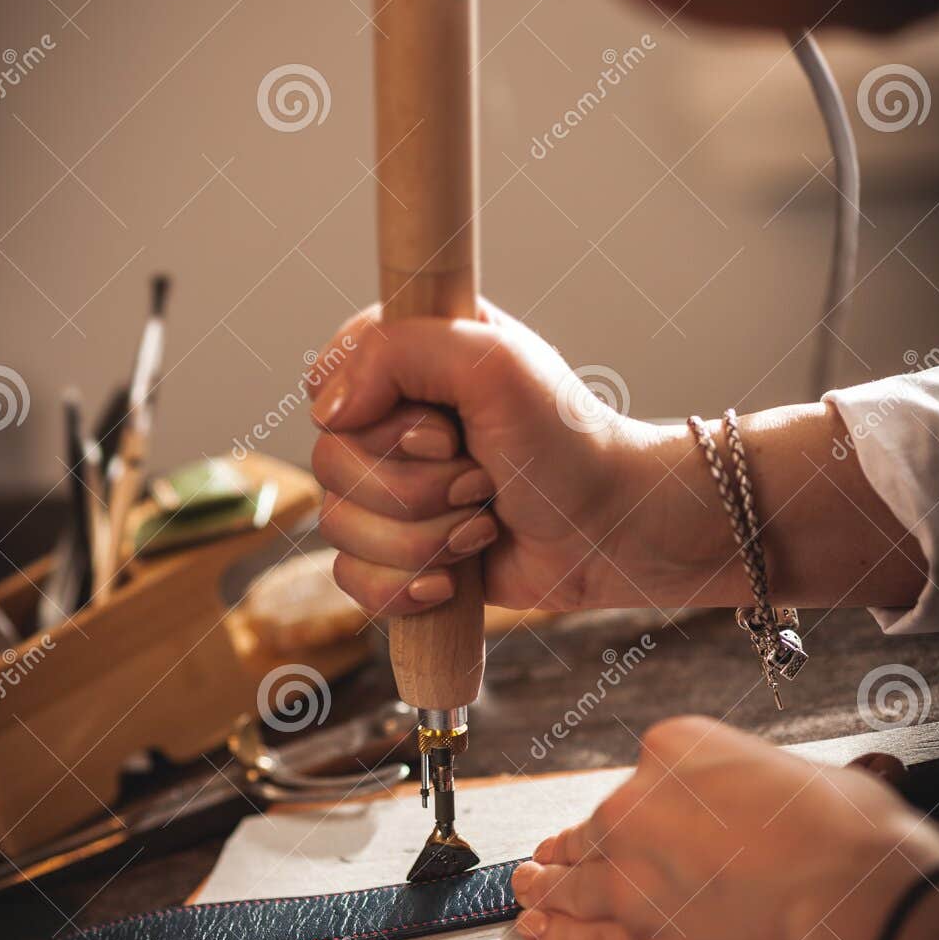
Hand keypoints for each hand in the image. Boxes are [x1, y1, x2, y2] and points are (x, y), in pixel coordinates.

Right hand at [309, 302, 924, 622]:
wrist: (612, 532)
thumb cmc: (566, 442)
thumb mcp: (493, 363)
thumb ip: (398, 351)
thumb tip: (327, 412)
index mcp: (406, 357)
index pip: (329, 383)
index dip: (378, 420)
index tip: (444, 432)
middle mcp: (389, 419)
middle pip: (330, 463)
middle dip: (414, 489)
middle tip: (480, 482)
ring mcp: (390, 489)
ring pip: (338, 527)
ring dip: (422, 540)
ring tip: (482, 525)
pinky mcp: (398, 552)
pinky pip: (350, 579)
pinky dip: (402, 588)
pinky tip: (451, 581)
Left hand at [512, 716, 938, 939]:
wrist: (847, 889)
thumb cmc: (841, 827)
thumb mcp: (794, 770)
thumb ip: (754, 784)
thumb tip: (769, 803)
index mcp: (671, 747)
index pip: (643, 772)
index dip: (647, 802)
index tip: (647, 816)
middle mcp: (631, 806)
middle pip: (592, 828)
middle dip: (571, 843)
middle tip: (552, 851)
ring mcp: (625, 877)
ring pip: (570, 882)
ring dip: (544, 885)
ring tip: (528, 886)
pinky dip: (556, 936)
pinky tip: (538, 930)